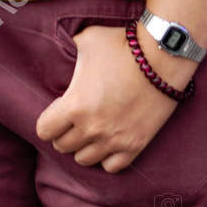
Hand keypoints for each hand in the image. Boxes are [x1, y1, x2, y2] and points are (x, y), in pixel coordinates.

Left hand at [35, 25, 187, 172]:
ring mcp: (114, 140)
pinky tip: (109, 143)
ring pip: (84, 160)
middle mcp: (92, 128)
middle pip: (63, 146)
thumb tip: (62, 48)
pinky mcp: (135, 145)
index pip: (44, 131)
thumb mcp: (86, 40)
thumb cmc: (122, 46)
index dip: (48, 121)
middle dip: (65, 133)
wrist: (162, 58)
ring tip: (91, 133)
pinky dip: (107, 158)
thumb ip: (69, 50)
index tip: (58, 111)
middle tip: (75, 121)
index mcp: (74, 105)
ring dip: (84, 147)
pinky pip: (111, 167)